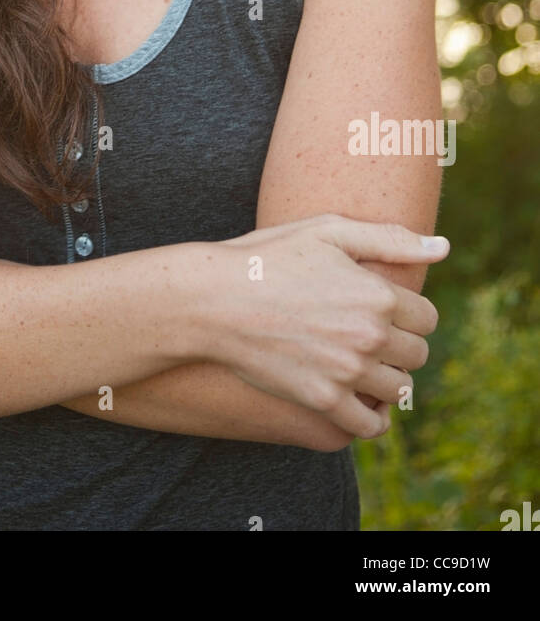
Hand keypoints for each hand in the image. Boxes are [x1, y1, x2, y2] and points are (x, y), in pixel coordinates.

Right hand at [192, 214, 446, 438]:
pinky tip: (358, 400)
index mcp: (377, 294)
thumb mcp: (327, 231)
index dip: (408, 312)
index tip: (384, 309)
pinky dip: (372, 418)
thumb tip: (443, 248)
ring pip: (399, 390)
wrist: (213, 300)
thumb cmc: (269, 257)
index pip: (427, 317)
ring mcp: (346, 372)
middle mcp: (369, 336)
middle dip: (400, 344)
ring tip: (362, 364)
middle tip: (369, 335)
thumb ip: (390, 240)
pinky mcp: (322, 400)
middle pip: (417, 354)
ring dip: (387, 379)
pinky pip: (370, 426)